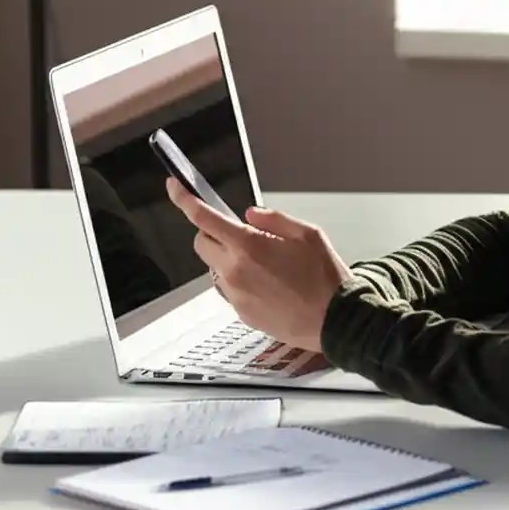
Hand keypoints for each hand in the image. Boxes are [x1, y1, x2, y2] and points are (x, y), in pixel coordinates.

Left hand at [164, 177, 350, 352]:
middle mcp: (235, 271)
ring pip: (215, 269)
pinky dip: (240, 282)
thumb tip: (250, 216)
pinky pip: (229, 290)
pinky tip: (268, 286)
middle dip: (213, 234)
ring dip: (228, 260)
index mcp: (249, 246)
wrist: (334, 321)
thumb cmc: (325, 279)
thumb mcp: (308, 234)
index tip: (174, 188)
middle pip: (201, 244)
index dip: (184, 200)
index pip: (204, 218)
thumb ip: (274, 220)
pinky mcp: (241, 313)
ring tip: (264, 267)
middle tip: (241, 236)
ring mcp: (235, 295)